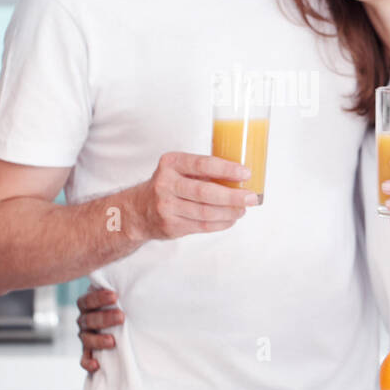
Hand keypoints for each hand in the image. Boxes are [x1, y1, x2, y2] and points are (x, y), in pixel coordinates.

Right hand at [77, 286, 123, 372]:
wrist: (121, 327)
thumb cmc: (121, 306)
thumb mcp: (121, 295)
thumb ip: (124, 286)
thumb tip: (143, 267)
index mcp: (88, 305)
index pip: (87, 300)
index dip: (98, 298)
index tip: (115, 296)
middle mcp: (84, 320)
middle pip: (88, 319)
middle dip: (104, 318)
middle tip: (121, 317)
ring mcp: (85, 337)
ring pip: (86, 339)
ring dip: (98, 340)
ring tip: (113, 341)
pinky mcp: (89, 354)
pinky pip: (84, 360)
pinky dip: (88, 363)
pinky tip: (97, 365)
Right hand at [128, 152, 259, 241]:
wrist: (138, 210)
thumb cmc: (169, 185)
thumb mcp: (178, 169)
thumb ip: (203, 170)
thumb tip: (241, 175)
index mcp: (171, 163)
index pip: (202, 164)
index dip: (226, 169)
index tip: (246, 173)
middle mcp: (166, 184)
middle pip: (205, 192)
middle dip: (232, 196)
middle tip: (251, 197)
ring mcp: (167, 207)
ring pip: (205, 212)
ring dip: (229, 212)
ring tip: (242, 209)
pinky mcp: (171, 225)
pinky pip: (202, 226)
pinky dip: (221, 223)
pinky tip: (231, 219)